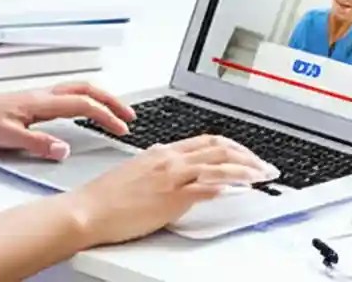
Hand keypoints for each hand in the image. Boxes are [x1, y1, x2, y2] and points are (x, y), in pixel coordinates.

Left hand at [0, 82, 136, 160]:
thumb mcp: (8, 138)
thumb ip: (39, 144)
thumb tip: (66, 149)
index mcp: (40, 102)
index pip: (83, 104)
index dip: (106, 116)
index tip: (122, 129)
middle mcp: (41, 95)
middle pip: (86, 89)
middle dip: (111, 100)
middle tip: (129, 116)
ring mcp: (36, 97)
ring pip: (76, 90)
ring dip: (98, 98)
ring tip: (112, 112)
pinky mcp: (30, 103)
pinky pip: (65, 96)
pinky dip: (83, 100)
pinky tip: (82, 113)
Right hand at [63, 135, 279, 246]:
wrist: (87, 210)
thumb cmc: (105, 198)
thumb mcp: (137, 174)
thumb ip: (161, 171)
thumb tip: (178, 175)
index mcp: (161, 152)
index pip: (206, 141)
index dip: (232, 147)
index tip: (246, 155)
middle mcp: (169, 159)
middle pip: (219, 147)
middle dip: (247, 155)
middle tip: (264, 166)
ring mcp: (171, 177)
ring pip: (219, 164)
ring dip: (247, 169)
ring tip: (263, 176)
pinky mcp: (171, 197)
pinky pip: (207, 186)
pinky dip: (229, 184)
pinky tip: (242, 188)